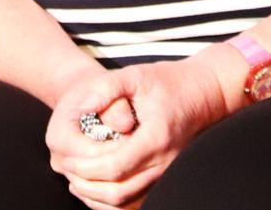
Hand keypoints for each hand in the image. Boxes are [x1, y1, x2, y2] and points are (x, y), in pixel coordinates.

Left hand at [46, 54, 236, 207]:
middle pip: (118, 191)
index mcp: (156, 138)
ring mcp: (169, 174)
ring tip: (74, 181)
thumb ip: (105, 88)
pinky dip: (113, 202)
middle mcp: (165, 163)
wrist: (205, 92)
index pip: (114, 166)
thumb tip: (80, 106)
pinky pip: (138, 201)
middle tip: (65, 169)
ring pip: (127, 202)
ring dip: (96, 197)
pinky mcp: (168, 178)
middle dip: (85, 184)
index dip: (84, 166)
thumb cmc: (169, 81)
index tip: (65, 157)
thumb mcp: (134, 74)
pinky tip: (95, 188)